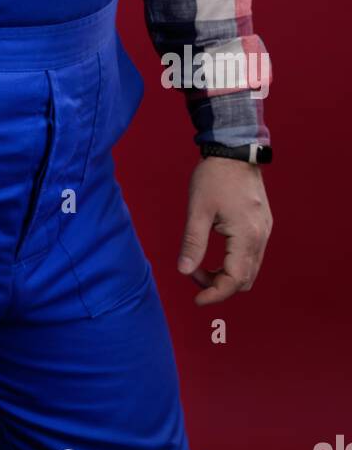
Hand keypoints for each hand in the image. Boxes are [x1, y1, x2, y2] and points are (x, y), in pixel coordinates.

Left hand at [177, 156, 272, 305]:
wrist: (234, 150)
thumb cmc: (214, 177)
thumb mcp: (197, 210)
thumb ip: (192, 243)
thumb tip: (183, 271)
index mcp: (246, 236)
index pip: (234, 280)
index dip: (214, 294)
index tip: (196, 300)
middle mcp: (261, 238)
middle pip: (245, 280)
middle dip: (219, 285)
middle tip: (194, 274)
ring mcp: (264, 231)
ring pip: (250, 269)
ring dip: (227, 275)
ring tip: (201, 265)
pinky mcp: (263, 224)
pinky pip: (252, 255)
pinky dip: (235, 263)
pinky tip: (216, 254)